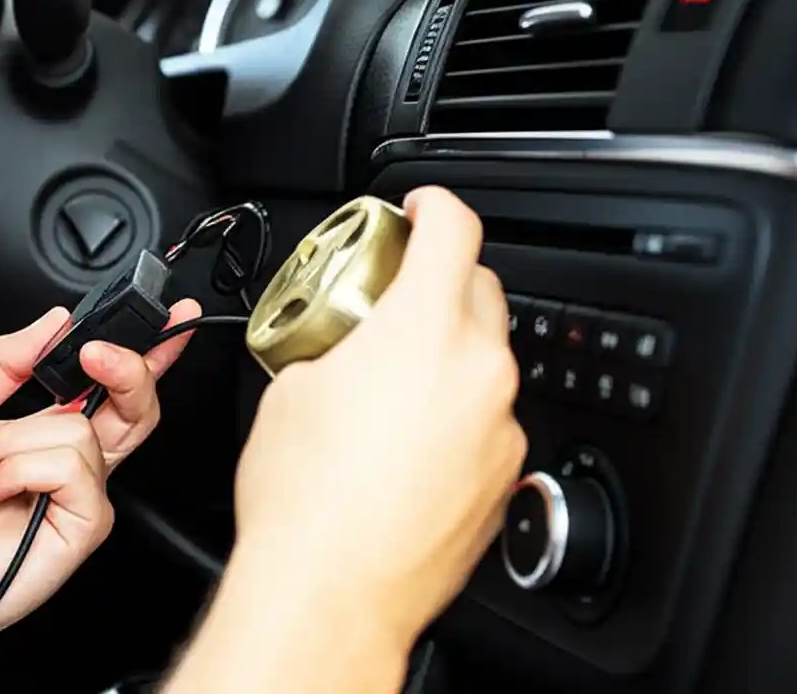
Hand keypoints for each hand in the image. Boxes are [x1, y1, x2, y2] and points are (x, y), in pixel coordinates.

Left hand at [0, 300, 199, 656]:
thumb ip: (6, 358)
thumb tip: (54, 321)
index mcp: (52, 430)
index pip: (114, 384)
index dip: (147, 350)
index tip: (166, 316)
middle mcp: (75, 461)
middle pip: (136, 404)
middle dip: (128, 367)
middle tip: (96, 354)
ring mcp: (83, 494)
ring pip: (80, 430)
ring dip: (11, 439)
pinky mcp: (84, 525)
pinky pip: (70, 470)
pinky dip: (18, 471)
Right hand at [233, 187, 525, 643]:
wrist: (331, 591)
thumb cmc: (305, 500)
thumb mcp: (293, 390)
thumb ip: (335, 345)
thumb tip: (343, 347)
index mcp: (423, 332)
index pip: (454, 230)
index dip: (433, 204)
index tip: (419, 208)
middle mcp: (478, 372)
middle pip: (480, 289)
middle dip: (441, 279)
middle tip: (394, 297)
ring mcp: (500, 428)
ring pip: (486, 360)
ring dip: (448, 354)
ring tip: (391, 387)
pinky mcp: (503, 476)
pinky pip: (488, 419)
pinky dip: (457, 413)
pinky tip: (407, 444)